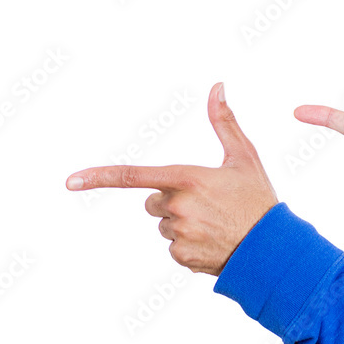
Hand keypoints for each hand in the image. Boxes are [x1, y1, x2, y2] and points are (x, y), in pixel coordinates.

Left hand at [64, 83, 277, 274]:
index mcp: (188, 178)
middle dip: (171, 200)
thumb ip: (224, 121)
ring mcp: (178, 234)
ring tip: (214, 224)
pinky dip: (188, 244)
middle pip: (153, 201)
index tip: (71, 181)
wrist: (272, 248)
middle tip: (207, 203)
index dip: (100, 177)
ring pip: (163, 224)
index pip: (134, 176)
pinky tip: (212, 240)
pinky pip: (172, 246)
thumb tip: (217, 87)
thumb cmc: (257, 197)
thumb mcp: (243, 156)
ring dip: (181, 223)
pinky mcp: (181, 256)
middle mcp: (179, 206)